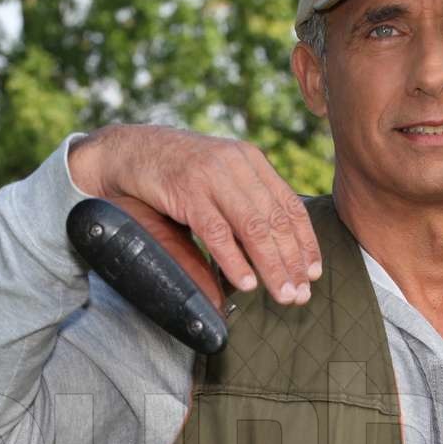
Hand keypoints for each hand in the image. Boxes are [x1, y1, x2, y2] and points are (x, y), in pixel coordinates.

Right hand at [68, 124, 321, 304]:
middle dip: (292, 261)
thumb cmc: (175, 172)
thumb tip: (266, 255)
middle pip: (276, 220)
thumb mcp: (216, 181)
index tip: (313, 272)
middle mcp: (237, 164)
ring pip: (254, 228)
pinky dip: (234, 260)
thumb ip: (241, 207)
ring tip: (282, 294)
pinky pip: (217, 232)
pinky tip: (246, 282)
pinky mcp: (187, 190)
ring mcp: (212, 176)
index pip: (290, 205)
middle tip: (301, 294)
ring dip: (271, 266)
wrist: (129, 149)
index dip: (305, 242)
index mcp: (251, 160)